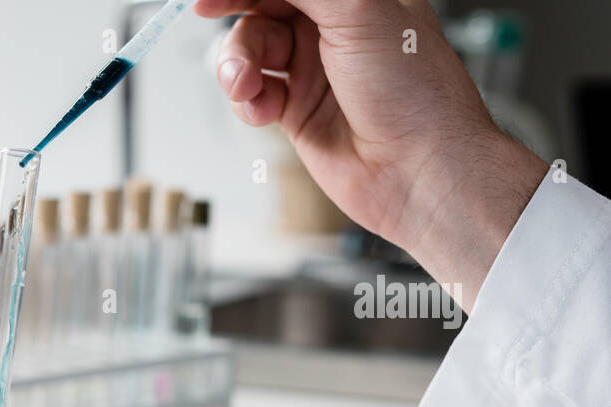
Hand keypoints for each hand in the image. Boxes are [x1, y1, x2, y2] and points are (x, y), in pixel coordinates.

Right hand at [195, 0, 547, 308]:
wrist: (418, 170)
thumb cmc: (414, 91)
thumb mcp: (359, 11)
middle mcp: (333, 27)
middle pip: (262, 7)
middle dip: (235, 16)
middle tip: (207, 15)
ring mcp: (313, 69)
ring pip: (250, 51)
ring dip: (237, 65)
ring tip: (246, 85)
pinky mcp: (297, 110)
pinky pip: (252, 94)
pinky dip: (247, 101)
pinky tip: (265, 110)